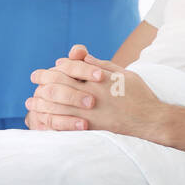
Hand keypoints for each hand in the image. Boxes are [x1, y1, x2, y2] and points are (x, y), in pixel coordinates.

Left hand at [25, 44, 167, 142]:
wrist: (152, 120)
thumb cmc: (139, 94)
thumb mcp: (123, 73)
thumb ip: (102, 64)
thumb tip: (84, 56)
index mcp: (100, 79)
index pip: (72, 67)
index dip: (59, 65)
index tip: (52, 66)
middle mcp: (93, 94)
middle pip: (60, 85)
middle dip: (44, 81)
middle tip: (34, 79)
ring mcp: (92, 113)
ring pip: (59, 106)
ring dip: (43, 103)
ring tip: (32, 103)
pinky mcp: (93, 128)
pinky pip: (67, 125)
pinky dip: (53, 122)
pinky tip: (44, 120)